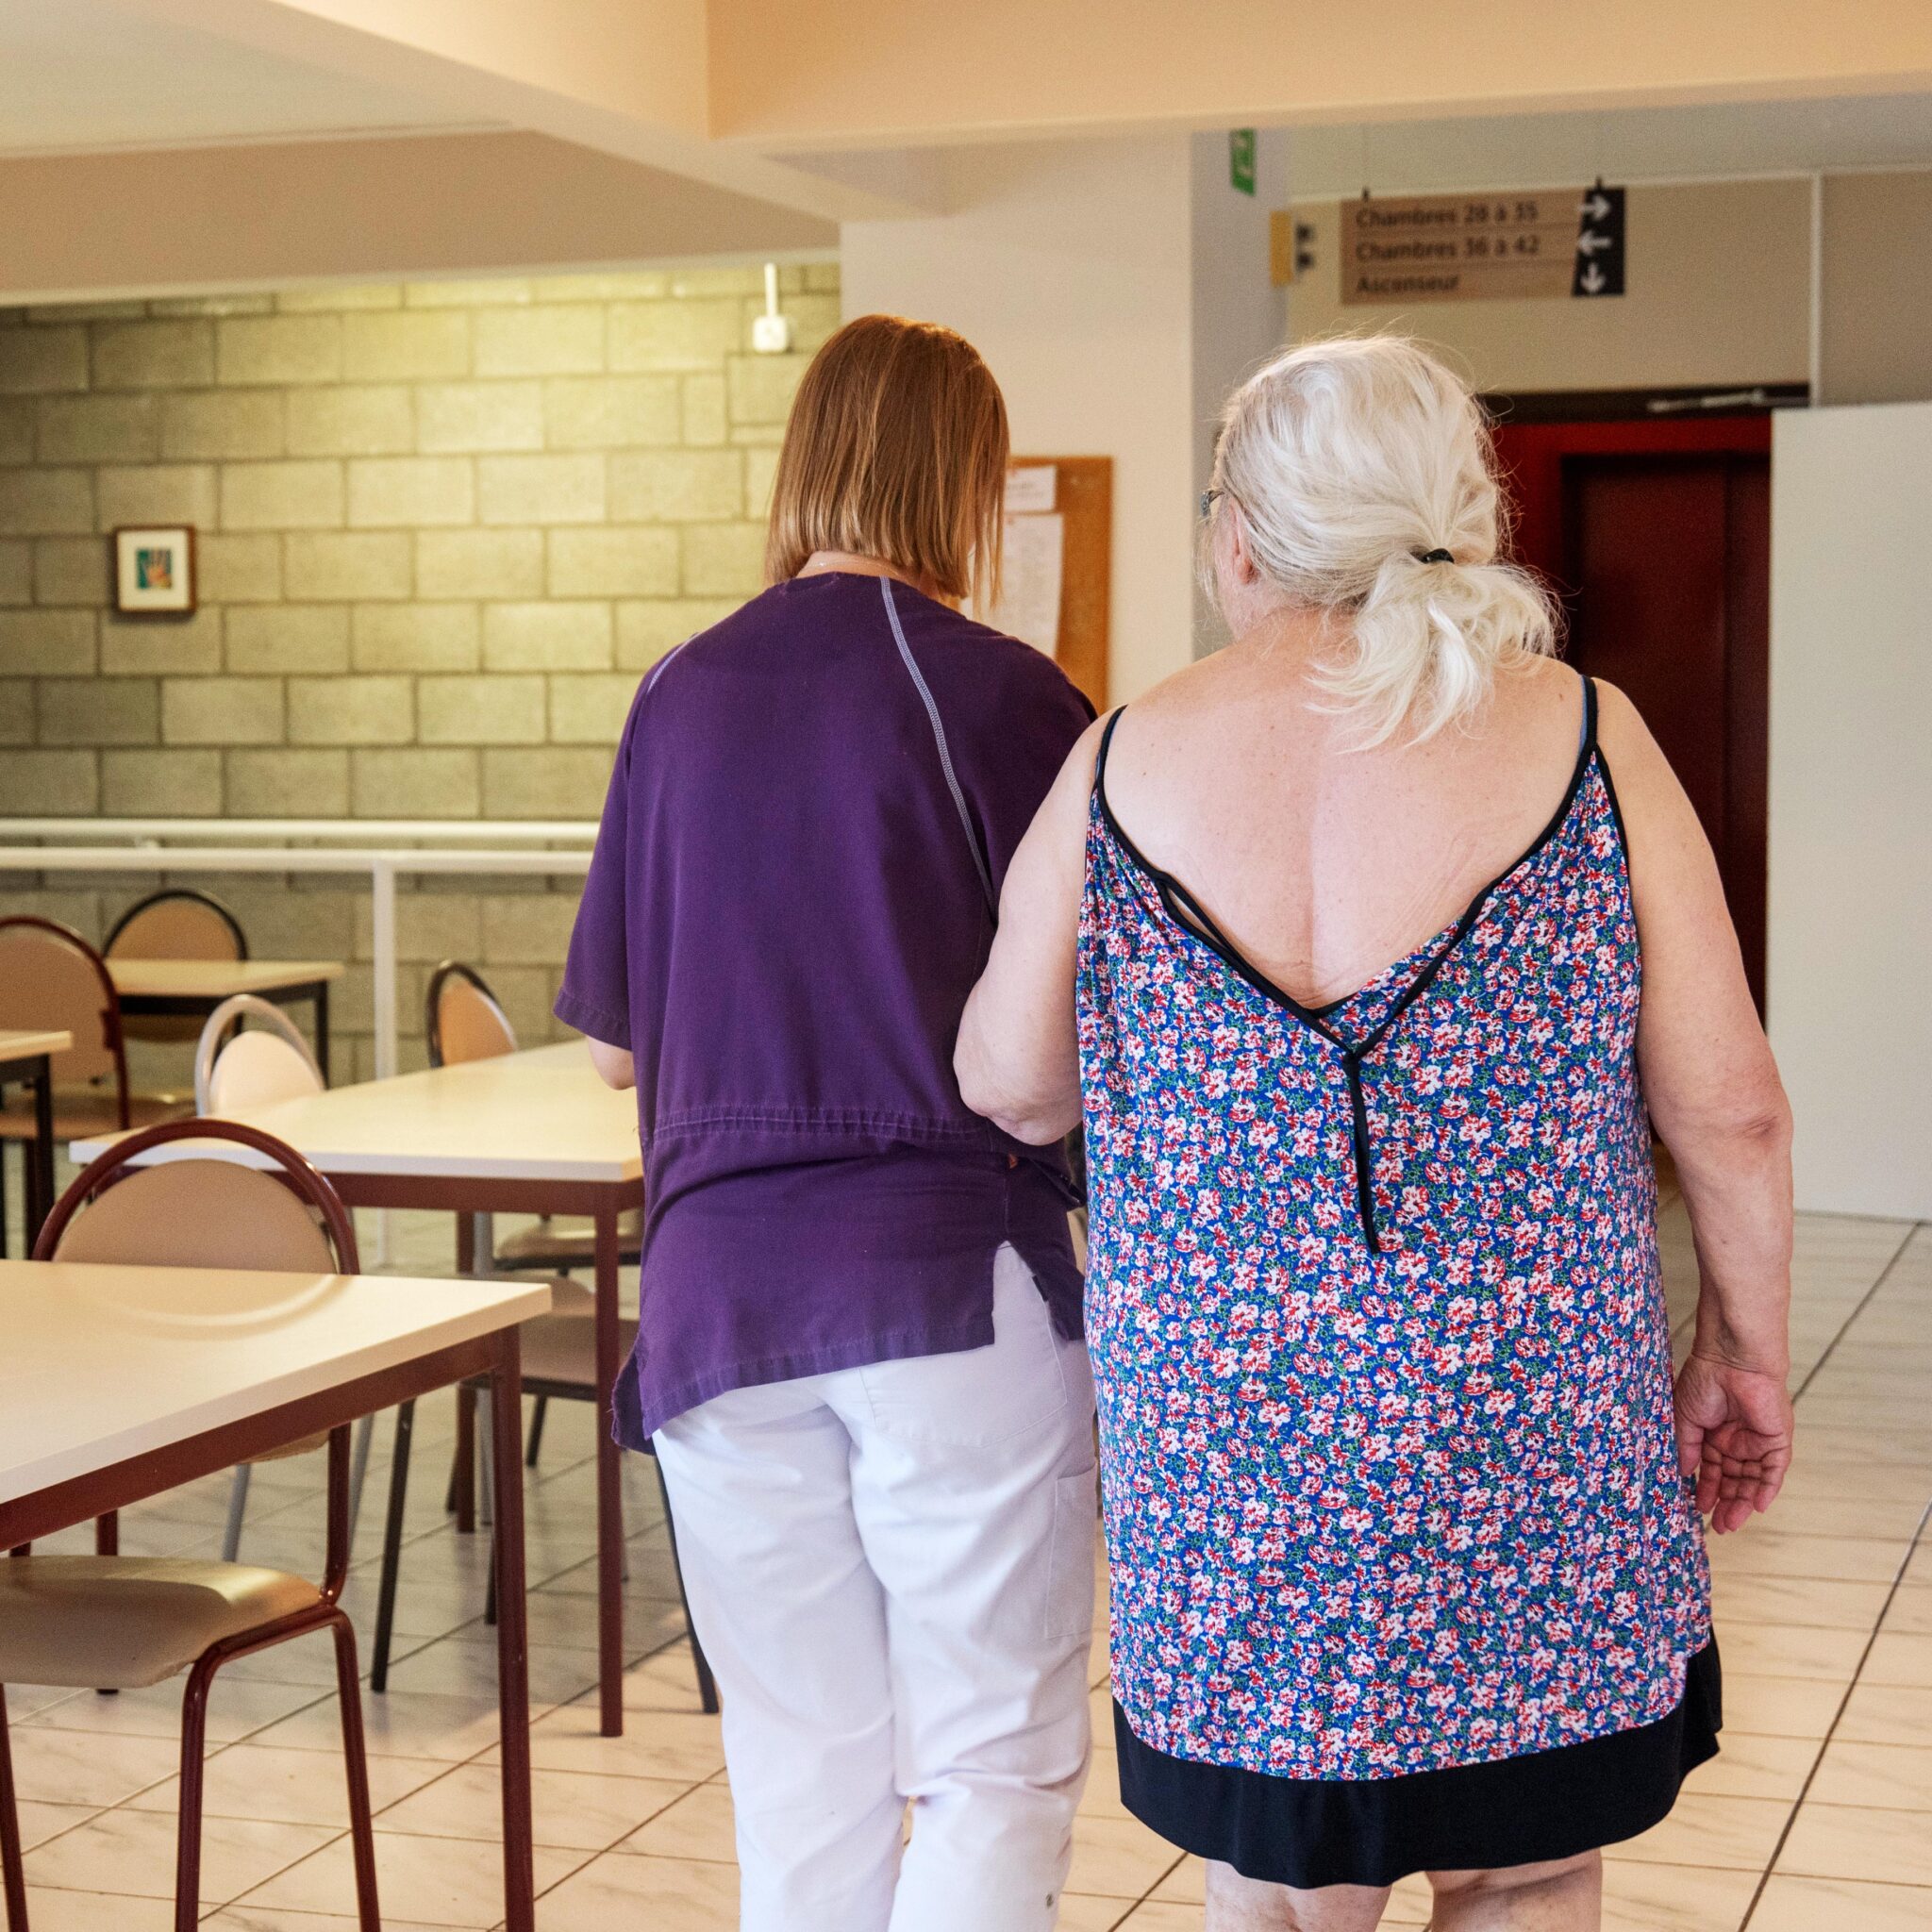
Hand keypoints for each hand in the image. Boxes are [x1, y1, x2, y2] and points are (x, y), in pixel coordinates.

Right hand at [1673, 1353, 1793, 1533]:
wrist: (1731, 1361)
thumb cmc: (1704, 1381)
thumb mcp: (1685, 1418)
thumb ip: (1687, 1448)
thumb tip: (1685, 1473)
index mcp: (1714, 1434)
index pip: (1712, 1469)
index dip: (1706, 1489)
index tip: (1698, 1508)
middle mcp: (1736, 1440)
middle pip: (1733, 1479)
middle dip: (1726, 1503)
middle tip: (1718, 1526)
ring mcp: (1757, 1441)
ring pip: (1752, 1479)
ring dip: (1743, 1502)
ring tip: (1731, 1522)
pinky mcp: (1776, 1439)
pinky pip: (1774, 1470)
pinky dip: (1767, 1488)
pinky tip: (1756, 1507)